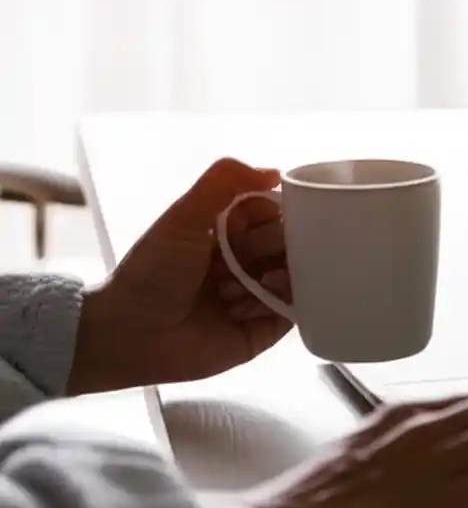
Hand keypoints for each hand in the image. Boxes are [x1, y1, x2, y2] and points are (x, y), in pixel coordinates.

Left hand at [69, 158, 292, 393]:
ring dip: (272, 279)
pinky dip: (276, 307)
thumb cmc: (151, 273)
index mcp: (226, 232)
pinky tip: (244, 310)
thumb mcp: (182, 217)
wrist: (130, 336)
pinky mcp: (262, 331)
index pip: (273, 211)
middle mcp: (245, 262)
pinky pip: (294, 314)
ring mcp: (256, 297)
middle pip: (288, 242)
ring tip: (238, 291)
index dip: (271, 213)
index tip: (250, 224)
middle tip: (242, 260)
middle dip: (272, 247)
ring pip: (296, 276)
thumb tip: (275, 171)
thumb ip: (224, 183)